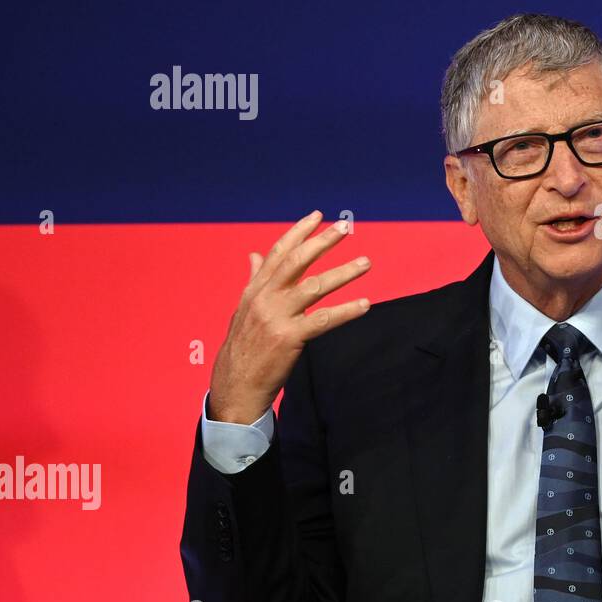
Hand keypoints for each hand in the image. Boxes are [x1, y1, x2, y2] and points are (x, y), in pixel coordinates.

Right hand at [208, 210, 371, 423]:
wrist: (235, 385)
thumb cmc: (244, 346)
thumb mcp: (245, 309)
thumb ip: (255, 280)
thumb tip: (255, 255)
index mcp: (255, 290)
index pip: (279, 253)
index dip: (299, 232)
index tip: (318, 216)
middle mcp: (265, 299)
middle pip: (297, 262)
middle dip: (322, 242)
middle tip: (345, 227)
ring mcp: (276, 317)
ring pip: (315, 287)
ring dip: (343, 273)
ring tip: (365, 263)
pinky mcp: (289, 338)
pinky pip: (324, 320)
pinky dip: (346, 311)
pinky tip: (365, 304)